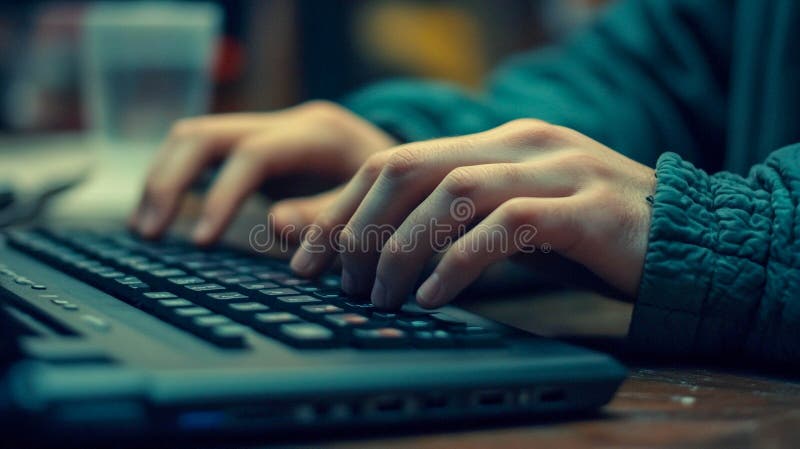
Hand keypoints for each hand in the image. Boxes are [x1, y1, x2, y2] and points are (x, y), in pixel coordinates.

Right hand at [129, 101, 396, 243]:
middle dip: (170, 181)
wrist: (402, 167)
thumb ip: (328, 217)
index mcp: (317, 133)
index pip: (252, 154)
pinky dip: (176, 182)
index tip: (202, 243)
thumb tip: (273, 223)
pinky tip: (161, 217)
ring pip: (192, 139)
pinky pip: (201, 155)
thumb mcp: (375, 206)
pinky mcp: (254, 149)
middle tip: (150, 234)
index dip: (221, 197)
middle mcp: (284, 123)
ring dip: (162, 180)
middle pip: (204, 134)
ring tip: (145, 230)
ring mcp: (266, 132)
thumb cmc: (393, 192)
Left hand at [290, 119, 655, 307]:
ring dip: (402, 249)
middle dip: (360, 225)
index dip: (344, 206)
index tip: (311, 256)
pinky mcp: (587, 209)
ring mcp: (556, 170)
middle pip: (411, 166)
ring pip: (452, 193)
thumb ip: (456, 223)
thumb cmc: (588, 239)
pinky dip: (460, 263)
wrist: (688, 242)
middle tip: (339, 281)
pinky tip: (436, 298)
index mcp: (497, 141)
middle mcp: (521, 143)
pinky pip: (507, 227)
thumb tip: (382, 254)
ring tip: (380, 296)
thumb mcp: (511, 222)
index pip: (397, 159)